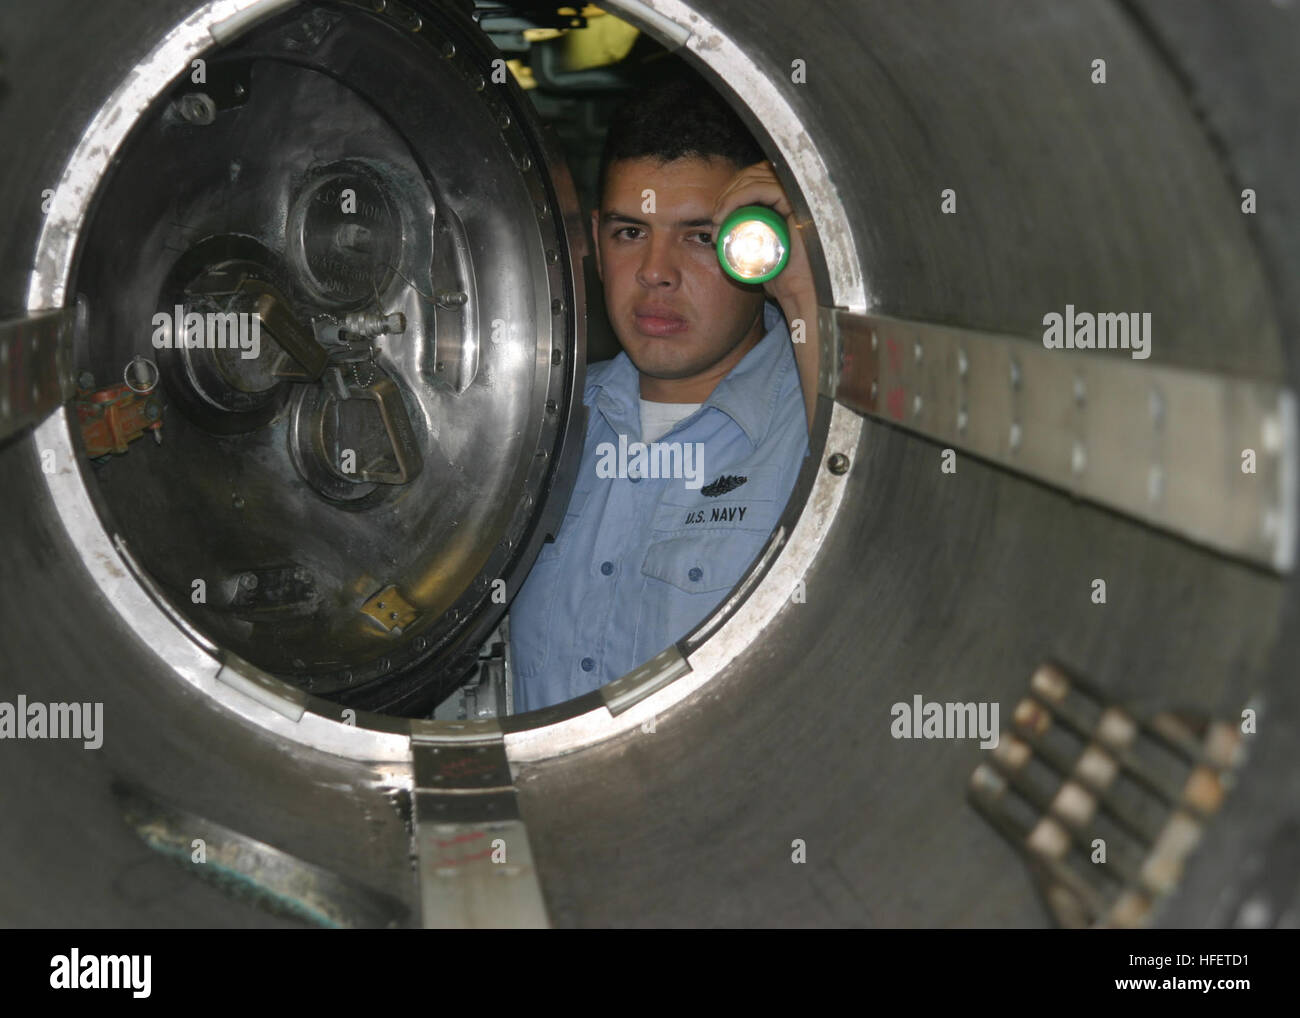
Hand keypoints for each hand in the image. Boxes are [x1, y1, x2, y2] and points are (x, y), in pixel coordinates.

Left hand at [710, 160, 814, 311]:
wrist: (797, 292)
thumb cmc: (780, 275)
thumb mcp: (756, 249)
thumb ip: (745, 238)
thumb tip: (718, 233)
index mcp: (789, 197)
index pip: (757, 177)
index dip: (732, 190)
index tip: (717, 216)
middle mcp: (797, 191)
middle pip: (755, 173)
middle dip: (728, 192)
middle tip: (715, 220)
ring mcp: (799, 196)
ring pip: (755, 177)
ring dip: (728, 196)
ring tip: (717, 222)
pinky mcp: (797, 203)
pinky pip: (761, 188)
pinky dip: (736, 198)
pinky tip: (723, 216)